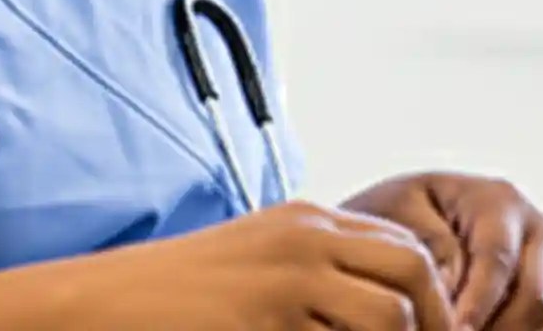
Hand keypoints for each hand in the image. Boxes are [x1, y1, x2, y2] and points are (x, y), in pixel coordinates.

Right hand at [72, 200, 460, 329]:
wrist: (107, 301)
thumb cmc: (180, 292)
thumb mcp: (260, 260)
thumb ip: (317, 268)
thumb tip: (385, 309)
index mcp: (306, 220)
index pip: (406, 247)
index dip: (434, 299)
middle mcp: (304, 239)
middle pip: (414, 271)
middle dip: (435, 322)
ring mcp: (286, 279)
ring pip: (390, 317)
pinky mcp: (266, 320)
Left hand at [340, 172, 542, 330]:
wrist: (413, 212)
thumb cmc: (404, 209)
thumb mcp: (401, 210)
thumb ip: (430, 245)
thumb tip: (452, 285)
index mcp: (499, 201)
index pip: (497, 259)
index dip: (478, 302)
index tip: (455, 330)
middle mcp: (536, 227)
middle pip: (535, 296)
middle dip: (497, 328)